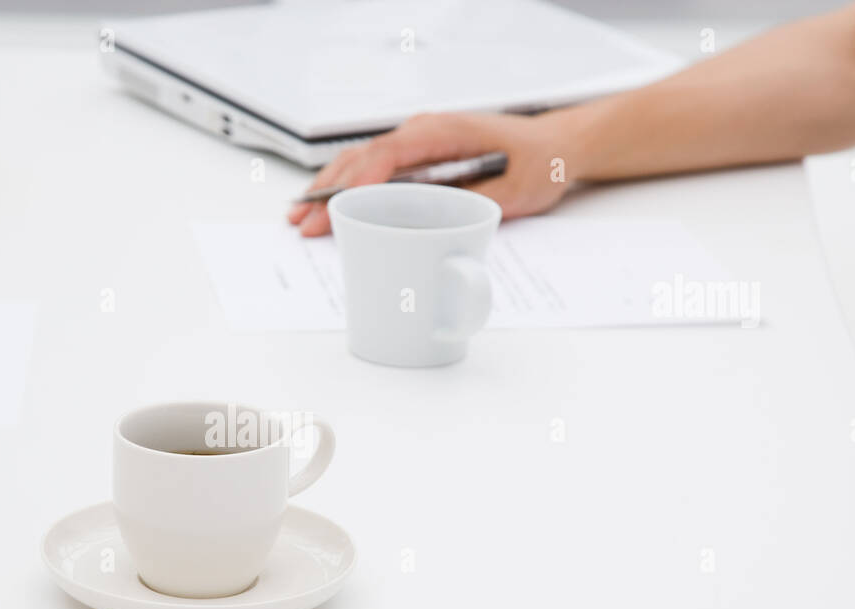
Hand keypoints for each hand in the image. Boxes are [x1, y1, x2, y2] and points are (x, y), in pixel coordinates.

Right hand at [288, 110, 579, 235]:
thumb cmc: (539, 163)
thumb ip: (474, 206)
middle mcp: (424, 132)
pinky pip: (373, 169)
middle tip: (304, 223)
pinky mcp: (417, 158)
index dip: (359, 181)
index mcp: (445, 133)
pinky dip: (346, 187)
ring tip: (299, 216)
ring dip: (329, 189)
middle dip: (330, 192)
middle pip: (364, 159)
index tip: (337, 205)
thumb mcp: (514, 191)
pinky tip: (324, 204)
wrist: (555, 146)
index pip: (389, 153)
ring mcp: (417, 143)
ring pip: (361, 162)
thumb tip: (436, 229)